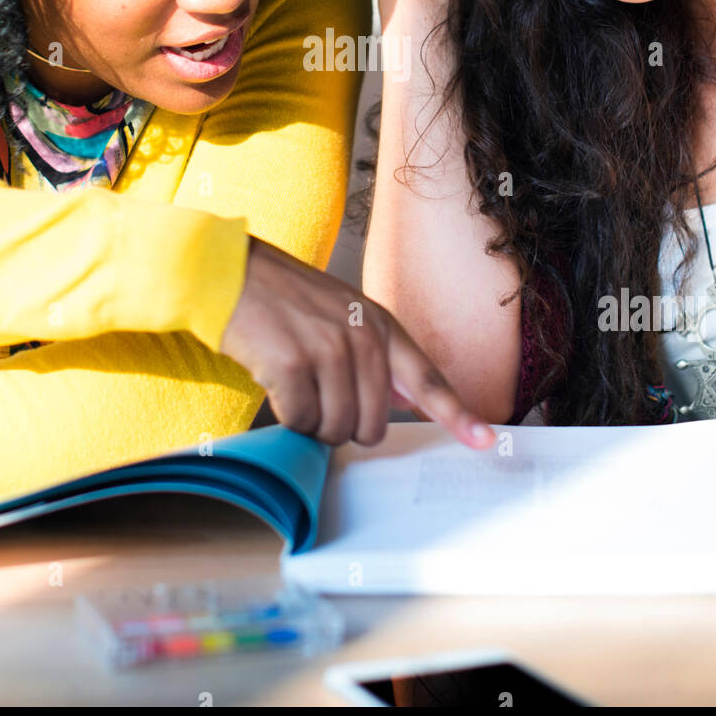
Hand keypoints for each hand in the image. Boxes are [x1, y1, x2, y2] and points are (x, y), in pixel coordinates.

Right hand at [220, 236, 495, 450]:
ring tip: (293, 381)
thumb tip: (407, 399)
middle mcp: (362, 336)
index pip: (428, 379)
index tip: (487, 442)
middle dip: (343, 423)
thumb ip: (377, 355)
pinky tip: (275, 381)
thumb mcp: (342, 314)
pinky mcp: (294, 364)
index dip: (458, 415)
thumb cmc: (283, 299)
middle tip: (317, 392)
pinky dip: (286, 415)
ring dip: (311, 421)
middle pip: (373, 425)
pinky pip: (301, 421)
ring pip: (336, 428)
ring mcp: (330, 349)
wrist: (228, 274)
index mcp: (380, 326)